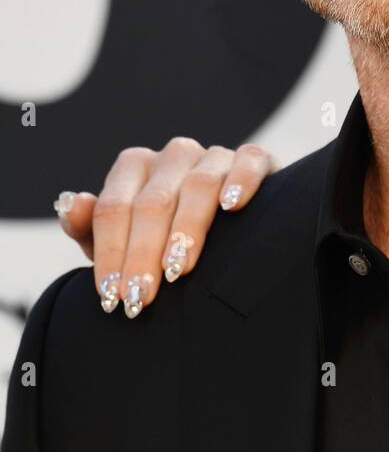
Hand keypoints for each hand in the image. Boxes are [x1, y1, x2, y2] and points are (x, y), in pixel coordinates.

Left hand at [51, 139, 278, 318]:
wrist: (233, 231)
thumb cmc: (166, 237)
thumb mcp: (123, 240)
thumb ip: (91, 227)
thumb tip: (70, 204)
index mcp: (133, 167)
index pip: (113, 208)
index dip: (110, 251)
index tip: (112, 295)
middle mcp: (172, 155)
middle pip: (152, 202)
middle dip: (144, 253)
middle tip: (141, 296)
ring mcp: (214, 155)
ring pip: (198, 185)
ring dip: (186, 229)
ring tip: (179, 269)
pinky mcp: (256, 158)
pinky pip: (248, 161)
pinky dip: (240, 181)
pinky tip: (232, 206)